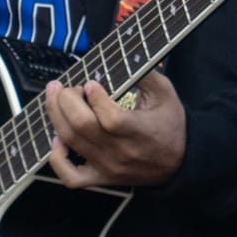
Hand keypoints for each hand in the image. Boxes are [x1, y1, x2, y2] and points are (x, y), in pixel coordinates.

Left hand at [43, 72, 186, 189]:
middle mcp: (121, 151)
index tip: (91, 83)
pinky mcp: (101, 177)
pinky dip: (57, 157)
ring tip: (55, 98)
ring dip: (56, 115)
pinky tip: (58, 139)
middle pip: (81, 125)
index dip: (94, 96)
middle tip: (65, 87)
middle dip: (66, 99)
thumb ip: (146, 75)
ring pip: (70, 141)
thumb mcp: (166, 94)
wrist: (181, 162)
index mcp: (139, 131)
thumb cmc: (171, 126)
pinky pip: (70, 176)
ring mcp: (108, 167)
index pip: (109, 117)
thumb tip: (123, 59)